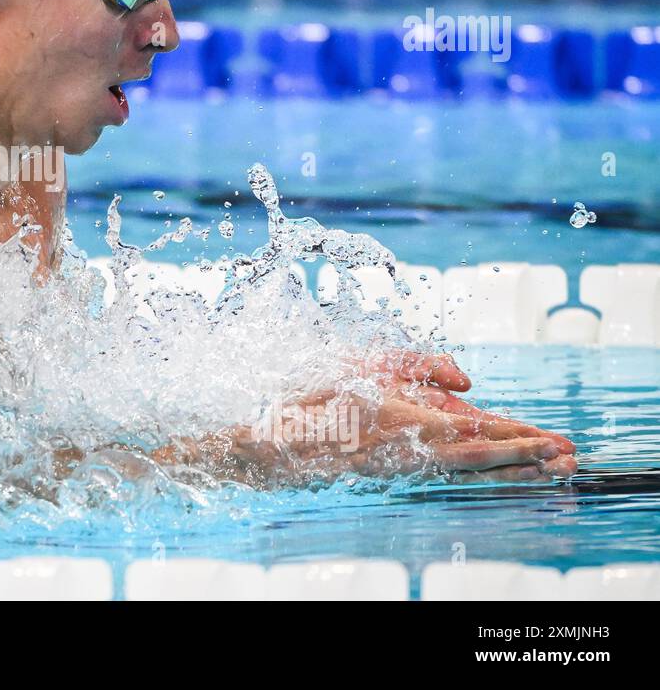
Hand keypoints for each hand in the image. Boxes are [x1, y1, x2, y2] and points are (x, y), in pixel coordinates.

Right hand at [155, 349, 577, 485]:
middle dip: (524, 458)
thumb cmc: (312, 396)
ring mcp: (398, 467)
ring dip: (509, 472)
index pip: (468, 431)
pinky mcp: (393, 474)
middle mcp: (404, 449)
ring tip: (548, 471)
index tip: (547, 438)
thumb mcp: (362, 361)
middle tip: (566, 458)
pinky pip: (445, 476)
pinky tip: (499, 475)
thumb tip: (468, 380)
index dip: (511, 436)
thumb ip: (417, 362)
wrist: (271, 442)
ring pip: (465, 473)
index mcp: (397, 417)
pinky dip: (479, 477)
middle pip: (477, 459)